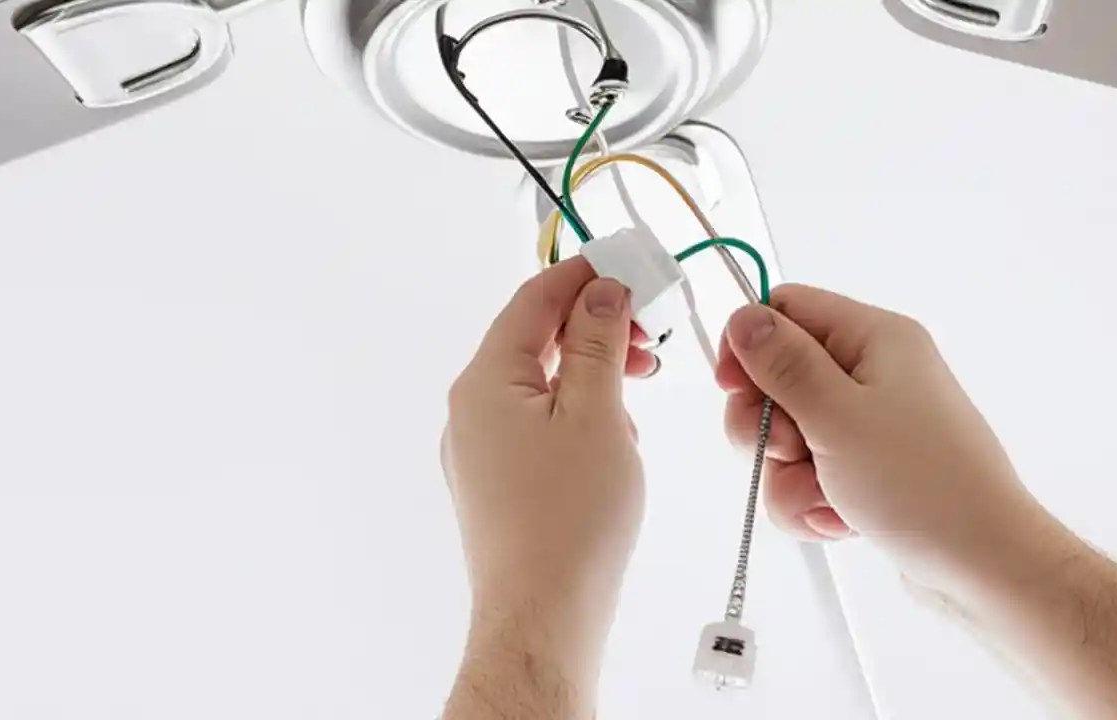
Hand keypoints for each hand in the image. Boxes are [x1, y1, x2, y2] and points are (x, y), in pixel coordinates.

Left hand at [443, 257, 650, 665]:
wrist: (543, 616)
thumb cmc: (568, 522)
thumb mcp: (597, 413)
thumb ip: (597, 343)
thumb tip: (600, 292)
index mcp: (484, 381)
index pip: (534, 299)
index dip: (585, 274)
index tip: (629, 266)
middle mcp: (470, 411)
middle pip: (533, 341)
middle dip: (593, 329)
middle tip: (646, 335)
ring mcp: (479, 451)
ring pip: (539, 385)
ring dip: (590, 375)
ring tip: (635, 395)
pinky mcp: (496, 485)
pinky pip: (537, 426)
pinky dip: (577, 415)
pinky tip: (612, 441)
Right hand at [718, 284, 1058, 590]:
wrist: (982, 564)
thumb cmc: (921, 484)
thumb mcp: (837, 416)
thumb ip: (783, 364)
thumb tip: (743, 317)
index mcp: (876, 338)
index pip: (787, 309)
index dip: (750, 345)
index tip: (732, 388)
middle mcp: (875, 373)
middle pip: (779, 377)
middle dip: (766, 426)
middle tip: (788, 452)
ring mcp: (871, 424)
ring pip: (788, 436)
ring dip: (788, 476)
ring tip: (823, 500)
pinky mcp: (868, 470)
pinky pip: (809, 474)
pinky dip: (811, 500)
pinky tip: (838, 521)